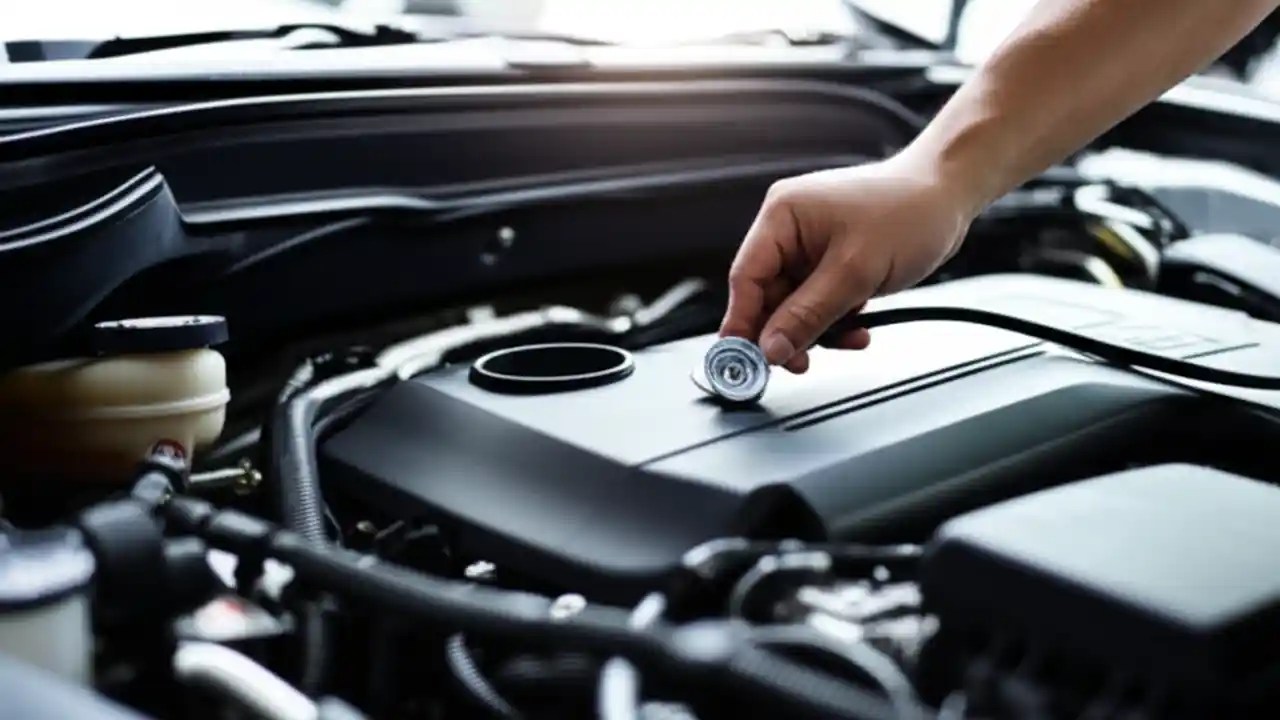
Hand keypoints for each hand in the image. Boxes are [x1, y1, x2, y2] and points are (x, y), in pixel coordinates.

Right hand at [718, 153, 974, 372]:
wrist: (951, 194)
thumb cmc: (909, 211)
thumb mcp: (855, 271)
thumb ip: (807, 314)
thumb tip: (771, 348)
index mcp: (782, 216)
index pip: (746, 277)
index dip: (743, 322)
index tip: (745, 360)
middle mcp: (790, 229)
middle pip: (768, 296)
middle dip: (787, 332)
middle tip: (800, 362)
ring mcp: (811, 245)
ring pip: (795, 304)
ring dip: (818, 329)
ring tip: (848, 337)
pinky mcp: (832, 259)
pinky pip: (819, 300)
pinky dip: (836, 319)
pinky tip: (859, 327)